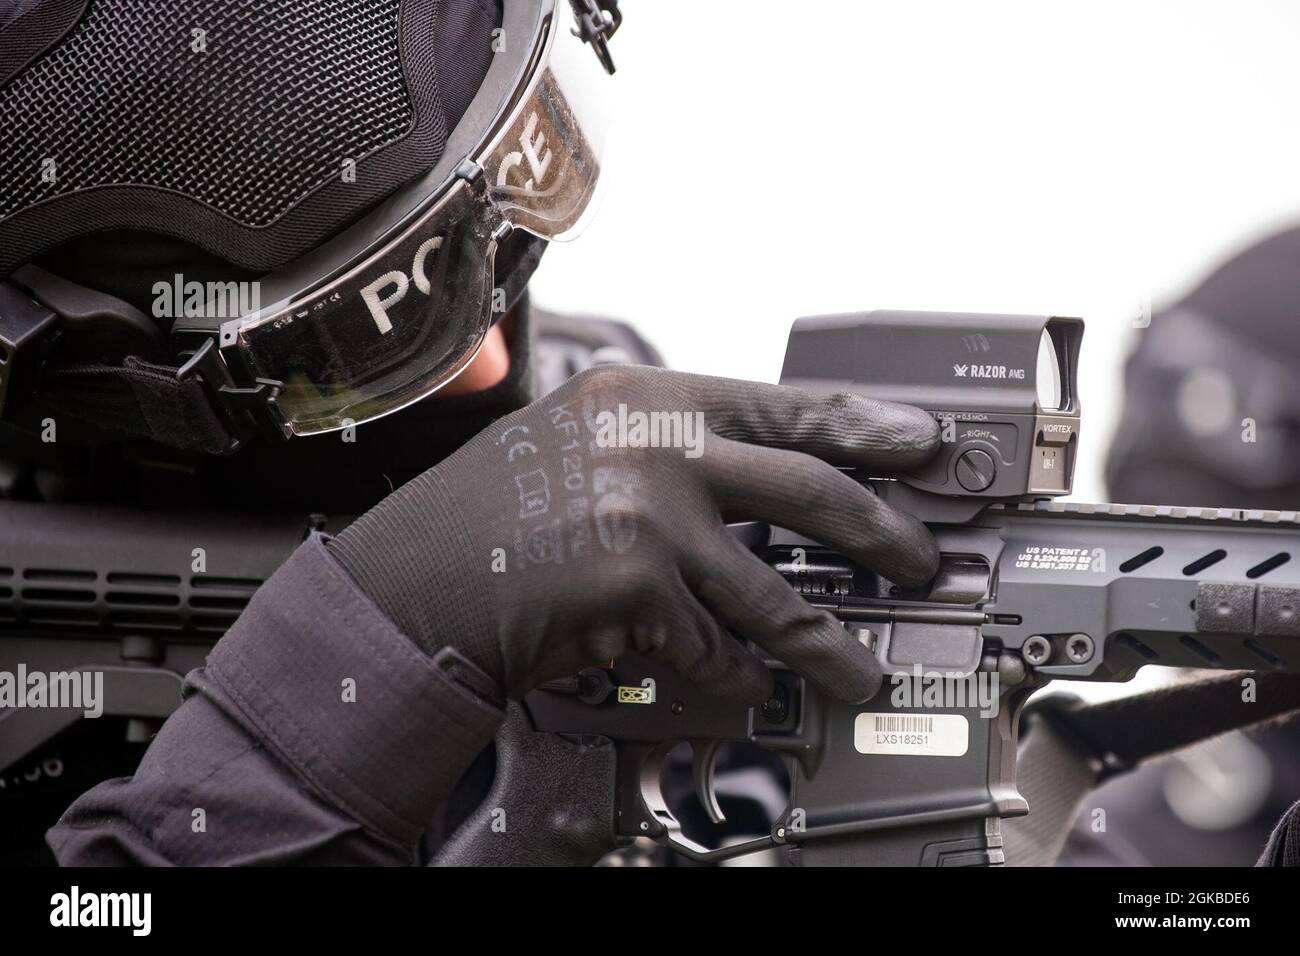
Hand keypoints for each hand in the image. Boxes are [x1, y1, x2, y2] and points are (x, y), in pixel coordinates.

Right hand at [330, 365, 940, 702]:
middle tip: (921, 559)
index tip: (918, 441)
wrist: (410, 583)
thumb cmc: (488, 516)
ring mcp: (648, 515)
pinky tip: (742, 683)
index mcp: (645, 393)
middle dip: (883, 532)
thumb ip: (664, 445)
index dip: (863, 424)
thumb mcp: (580, 443)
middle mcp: (654, 443)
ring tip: (862, 669)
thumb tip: (755, 473)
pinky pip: (716, 648)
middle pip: (809, 486)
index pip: (781, 403)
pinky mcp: (638, 590)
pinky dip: (735, 675)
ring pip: (778, 592)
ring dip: (832, 642)